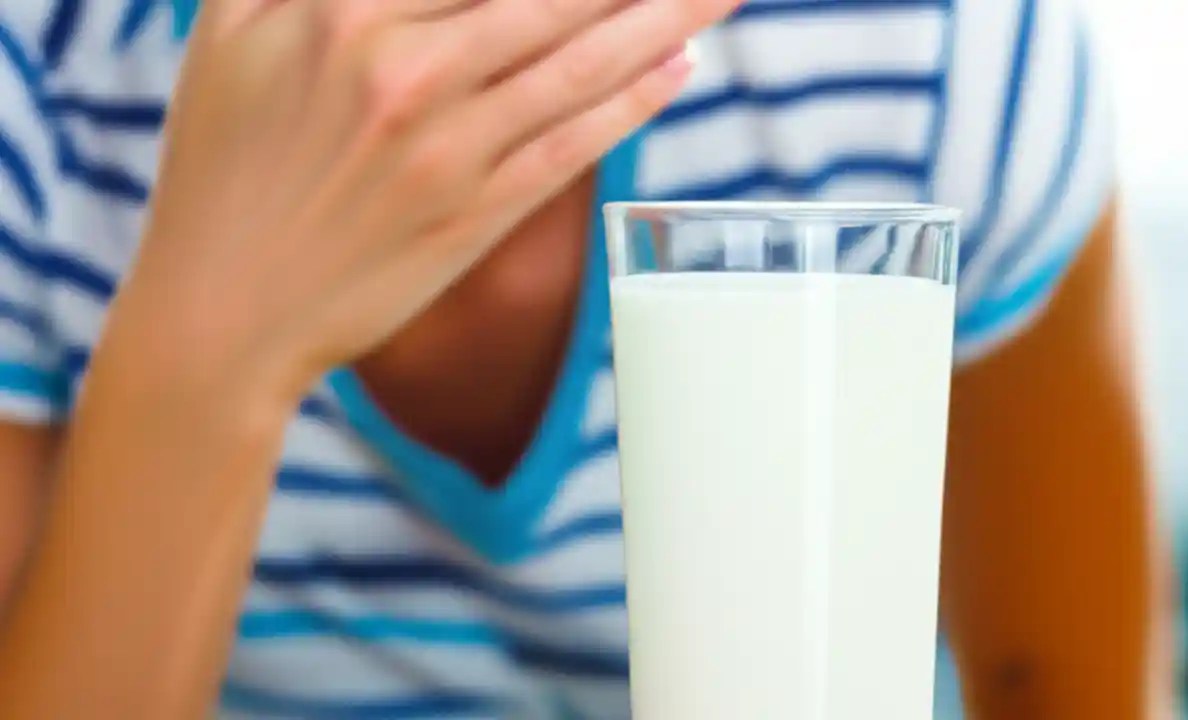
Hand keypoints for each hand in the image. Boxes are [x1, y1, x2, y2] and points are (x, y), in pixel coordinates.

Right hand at [110, 0, 736, 401]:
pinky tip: (679, 67)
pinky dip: (633, 102)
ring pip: (580, 61)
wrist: (223, 310)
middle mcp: (403, 70)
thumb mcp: (231, 33)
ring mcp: (446, 148)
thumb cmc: (220, 165)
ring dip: (666, 18)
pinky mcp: (474, 216)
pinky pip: (572, 144)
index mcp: (340, 12)